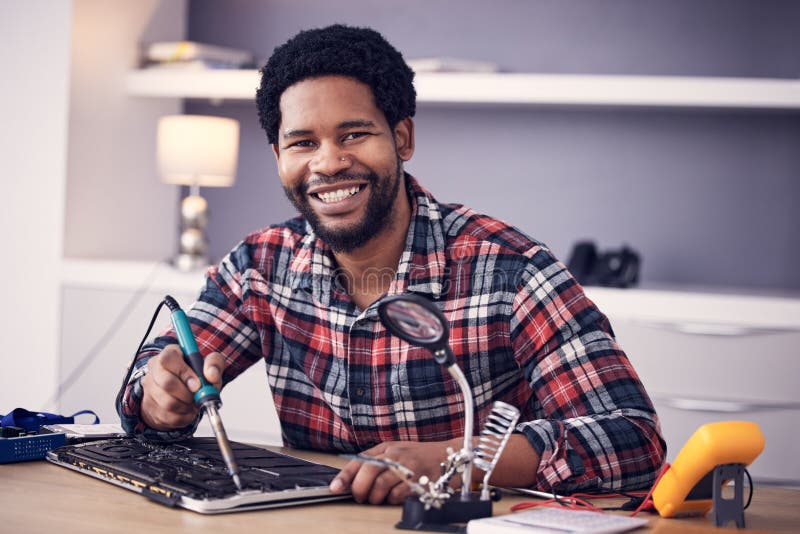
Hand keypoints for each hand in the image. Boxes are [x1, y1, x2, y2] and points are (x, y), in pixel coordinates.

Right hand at [140, 344, 223, 429]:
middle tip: (197, 396)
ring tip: (193, 403)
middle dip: (187, 393)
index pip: (168, 359)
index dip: (184, 373)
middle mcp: (155, 369)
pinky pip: (167, 417)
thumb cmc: (197, 374)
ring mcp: (150, 388)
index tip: (198, 384)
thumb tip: (211, 375)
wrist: (186, 391)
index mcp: (169, 354)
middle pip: (166, 383)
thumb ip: (214, 364)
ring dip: (186, 406)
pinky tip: (187, 410)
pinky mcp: (150, 406)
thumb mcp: (210, 363)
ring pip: (167, 402)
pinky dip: (183, 417)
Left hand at [329, 438, 463, 504]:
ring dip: (375, 498)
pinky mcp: (418, 480)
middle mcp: (395, 454)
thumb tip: (352, 482)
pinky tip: (394, 498)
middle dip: (359, 489)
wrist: (449, 456)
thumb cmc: (419, 457)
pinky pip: (397, 495)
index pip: (359, 460)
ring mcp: (407, 467)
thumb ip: (376, 463)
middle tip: (360, 497)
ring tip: (377, 499)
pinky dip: (391, 501)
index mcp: (385, 448)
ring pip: (380, 485)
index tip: (334, 488)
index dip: (344, 476)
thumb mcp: (396, 452)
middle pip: (368, 471)